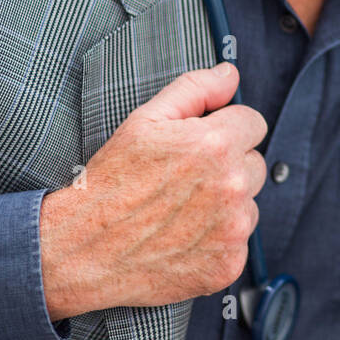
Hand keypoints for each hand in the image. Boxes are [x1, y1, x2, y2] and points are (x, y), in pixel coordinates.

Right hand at [39, 63, 266, 318]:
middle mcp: (231, 187)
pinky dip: (218, 241)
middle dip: (229, 166)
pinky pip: (239, 242)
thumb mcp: (145, 120)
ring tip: (181, 210)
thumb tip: (229, 74)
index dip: (227, 129)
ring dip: (227, 205)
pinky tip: (184, 237)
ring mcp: (232, 230)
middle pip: (254, 164)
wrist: (84, 249)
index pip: (254, 123)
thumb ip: (195, 89)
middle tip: (186, 180)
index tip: (203, 144)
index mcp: (215, 145)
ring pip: (249, 204)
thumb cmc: (111, 183)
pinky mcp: (228, 265)